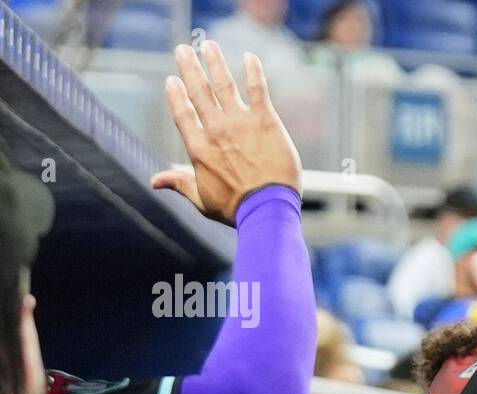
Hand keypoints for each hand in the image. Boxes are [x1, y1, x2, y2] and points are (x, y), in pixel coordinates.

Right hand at [152, 42, 301, 224]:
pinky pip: (257, 89)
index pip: (182, 114)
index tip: (171, 80)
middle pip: (198, 92)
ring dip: (214, 62)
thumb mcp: (202, 200)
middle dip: (189, 68)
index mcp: (198, 149)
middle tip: (183, 50)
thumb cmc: (237, 210)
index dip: (176, 95)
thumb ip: (179, 184)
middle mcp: (215, 130)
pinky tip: (250, 56)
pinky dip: (253, 71)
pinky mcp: (265, 121)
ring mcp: (240, 123)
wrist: (267, 210)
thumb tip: (154, 180)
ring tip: (209, 45)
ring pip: (223, 84)